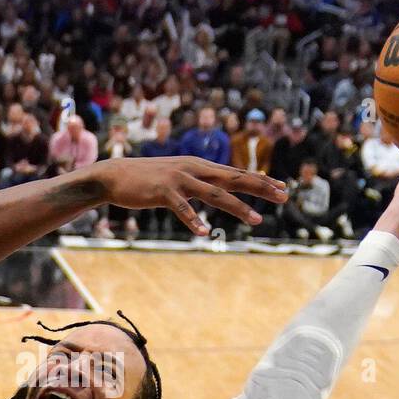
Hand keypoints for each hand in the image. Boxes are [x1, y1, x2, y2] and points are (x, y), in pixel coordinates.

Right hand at [89, 156, 287, 234]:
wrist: (115, 176)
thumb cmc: (148, 180)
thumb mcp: (178, 178)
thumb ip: (198, 182)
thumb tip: (216, 190)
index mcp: (200, 167)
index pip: (236, 173)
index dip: (261, 180)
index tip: (282, 188)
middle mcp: (194, 169)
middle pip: (234, 179)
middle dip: (261, 188)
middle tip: (284, 196)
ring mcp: (180, 179)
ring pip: (215, 194)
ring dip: (238, 207)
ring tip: (257, 220)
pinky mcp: (163, 192)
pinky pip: (183, 208)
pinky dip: (194, 220)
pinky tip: (205, 232)